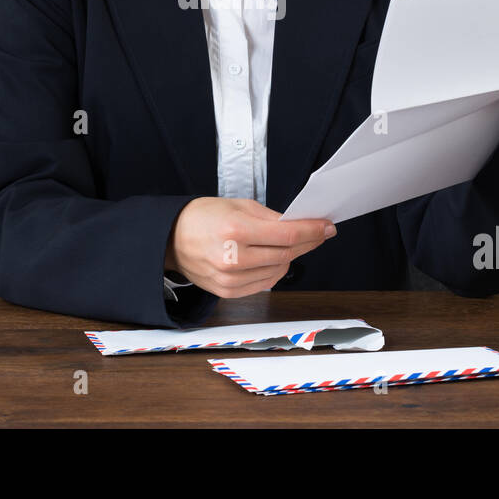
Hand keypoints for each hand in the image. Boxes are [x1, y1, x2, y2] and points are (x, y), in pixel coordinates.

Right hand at [165, 197, 335, 298]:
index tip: (327, 227)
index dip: (312, 231)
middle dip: (308, 242)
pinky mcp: (228, 292)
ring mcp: (230, 279)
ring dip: (292, 257)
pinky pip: (264, 283)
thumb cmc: (203, 217)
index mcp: (235, 231)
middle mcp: (233, 259)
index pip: (286, 235)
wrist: (172, 238)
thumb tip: (301, 225)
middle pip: (286, 255)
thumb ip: (271, 218)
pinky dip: (275, 271)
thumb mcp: (239, 206)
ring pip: (279, 271)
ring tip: (295, 244)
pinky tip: (276, 259)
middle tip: (319, 233)